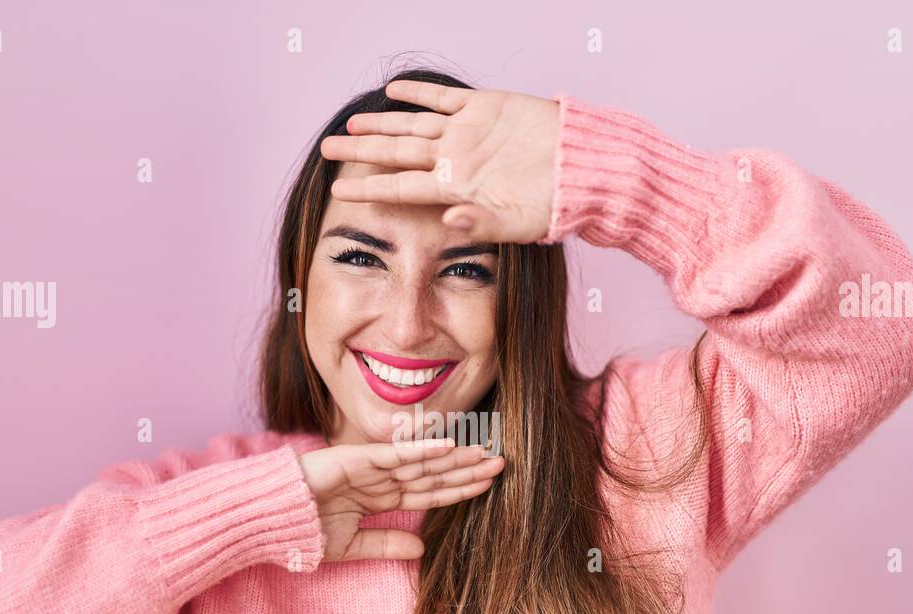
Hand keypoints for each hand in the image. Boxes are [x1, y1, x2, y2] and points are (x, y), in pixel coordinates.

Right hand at [298, 439, 504, 561]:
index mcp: (381, 498)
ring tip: (485, 454)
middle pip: (433, 474)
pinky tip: (449, 447)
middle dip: (466, 470)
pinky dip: (423, 450)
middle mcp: (381, 479)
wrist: (270, 519)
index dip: (458, 488)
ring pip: (422, 462)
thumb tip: (421, 552)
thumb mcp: (351, 546)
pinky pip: (396, 454)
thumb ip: (385, 545)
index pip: (429, 493)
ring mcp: (371, 467)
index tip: (487, 485)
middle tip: (501, 463)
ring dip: (454, 457)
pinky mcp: (358, 458)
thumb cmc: (303, 531)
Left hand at [319, 79, 559, 243]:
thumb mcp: (517, 224)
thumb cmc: (554, 204)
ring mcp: (467, 132)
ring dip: (381, 122)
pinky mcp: (485, 106)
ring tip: (351, 122)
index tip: (337, 190)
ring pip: (412, 124)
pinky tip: (392, 91)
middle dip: (360, 151)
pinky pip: (444, 98)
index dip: (367, 187)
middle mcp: (454, 159)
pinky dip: (418, 93)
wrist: (586, 169)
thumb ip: (479, 222)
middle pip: (396, 152)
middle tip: (326, 148)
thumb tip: (444, 220)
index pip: (400, 187)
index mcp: (455, 188)